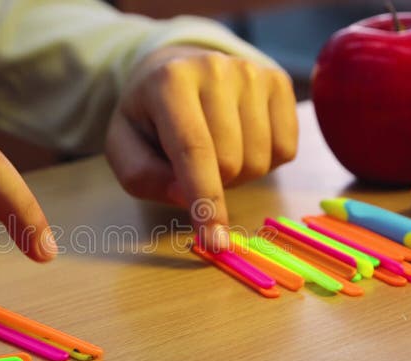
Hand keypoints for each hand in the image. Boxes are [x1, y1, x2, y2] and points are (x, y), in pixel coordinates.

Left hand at [106, 45, 297, 249]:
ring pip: (261, 159)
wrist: (175, 69)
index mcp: (170, 81)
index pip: (194, 150)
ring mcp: (252, 72)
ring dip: (239, 174)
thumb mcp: (124, 147)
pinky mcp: (278, 81)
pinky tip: (242, 139)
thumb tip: (185, 195)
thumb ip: (143, 176)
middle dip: (214, 183)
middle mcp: (215, 68)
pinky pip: (286, 148)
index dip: (205, 201)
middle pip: (231, 162)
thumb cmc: (148, 117)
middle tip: (193, 167)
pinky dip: (264, 160)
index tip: (214, 241)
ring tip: (216, 150)